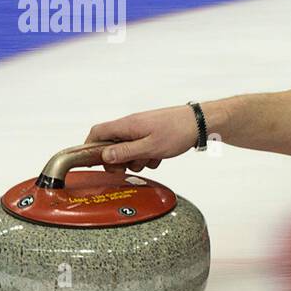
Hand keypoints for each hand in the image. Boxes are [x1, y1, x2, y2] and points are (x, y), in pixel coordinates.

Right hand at [86, 106, 200, 173]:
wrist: (200, 123)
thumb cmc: (177, 131)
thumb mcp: (149, 146)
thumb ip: (125, 152)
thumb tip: (104, 156)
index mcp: (126, 125)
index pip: (97, 133)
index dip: (91, 147)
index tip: (94, 162)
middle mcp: (131, 126)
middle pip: (112, 144)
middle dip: (118, 160)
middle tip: (129, 167)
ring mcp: (142, 130)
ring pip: (128, 149)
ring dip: (136, 159)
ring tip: (150, 159)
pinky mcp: (152, 134)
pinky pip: (142, 149)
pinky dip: (148, 156)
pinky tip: (159, 156)